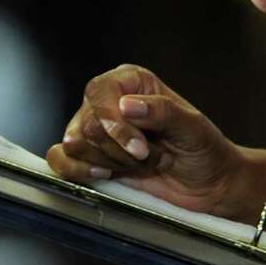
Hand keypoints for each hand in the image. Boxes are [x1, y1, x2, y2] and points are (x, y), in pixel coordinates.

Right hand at [46, 64, 249, 218]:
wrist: (206, 183)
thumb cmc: (203, 148)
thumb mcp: (192, 127)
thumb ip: (162, 112)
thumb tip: (126, 105)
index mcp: (131, 81)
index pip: (99, 93)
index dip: (114, 124)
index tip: (140, 148)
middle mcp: (108, 101)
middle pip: (86, 124)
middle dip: (119, 150)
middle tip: (148, 155)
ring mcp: (95, 130)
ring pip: (74, 145)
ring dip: (109, 163)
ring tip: (138, 164)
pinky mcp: (87, 158)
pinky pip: (59, 160)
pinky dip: (77, 171)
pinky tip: (106, 175)